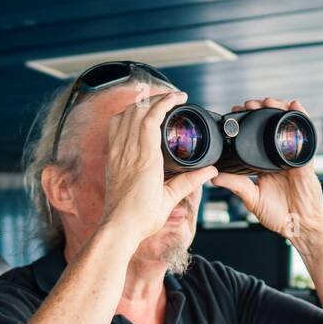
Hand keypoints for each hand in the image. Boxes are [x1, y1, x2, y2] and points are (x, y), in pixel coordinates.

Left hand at [99, 91, 216, 244]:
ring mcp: (117, 153)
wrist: (120, 227)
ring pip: (124, 115)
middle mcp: (129, 152)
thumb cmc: (143, 216)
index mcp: (146, 159)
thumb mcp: (171, 198)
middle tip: (172, 98)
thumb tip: (210, 171)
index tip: (180, 96)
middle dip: (156, 98)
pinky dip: (125, 115)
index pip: (152, 118)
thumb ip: (191, 181)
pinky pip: (114, 127)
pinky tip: (134, 117)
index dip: (166, 101)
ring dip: (140, 104)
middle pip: (138, 110)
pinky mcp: (111, 158)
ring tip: (155, 103)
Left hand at [212, 98, 322, 242]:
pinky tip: (295, 106)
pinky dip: (301, 118)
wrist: (300, 226)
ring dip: (278, 110)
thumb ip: (235, 185)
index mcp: (265, 165)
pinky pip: (305, 135)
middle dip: (261, 111)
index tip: (235, 113)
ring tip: (267, 101)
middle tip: (248, 104)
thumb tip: (213, 177)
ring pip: (286, 126)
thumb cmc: (279, 215)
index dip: (247, 124)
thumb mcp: (252, 198)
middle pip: (270, 127)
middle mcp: (278, 157)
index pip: (255, 138)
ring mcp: (293, 157)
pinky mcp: (305, 160)